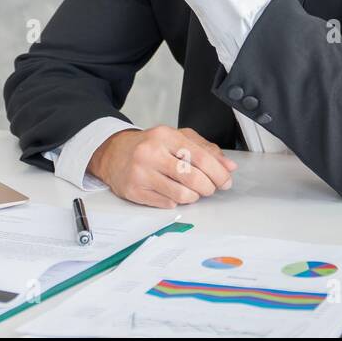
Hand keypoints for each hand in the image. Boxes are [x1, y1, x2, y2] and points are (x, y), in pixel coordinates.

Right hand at [87, 125, 238, 207]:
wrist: (113, 153)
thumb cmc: (149, 146)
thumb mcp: (177, 138)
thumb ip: (205, 149)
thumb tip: (228, 166)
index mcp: (165, 136)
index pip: (200, 157)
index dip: (218, 172)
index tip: (225, 181)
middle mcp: (151, 153)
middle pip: (192, 178)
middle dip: (208, 187)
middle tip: (210, 188)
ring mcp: (141, 173)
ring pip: (180, 195)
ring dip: (193, 197)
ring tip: (193, 192)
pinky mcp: (133, 191)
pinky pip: (165, 204)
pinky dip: (175, 202)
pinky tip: (174, 194)